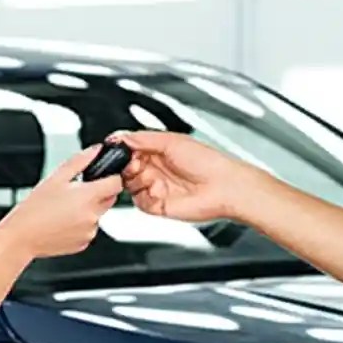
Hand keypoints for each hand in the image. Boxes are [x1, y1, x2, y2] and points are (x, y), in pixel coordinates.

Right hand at [0, 146, 122, 259]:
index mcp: (88, 197)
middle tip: (75, 193)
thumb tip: (96, 150)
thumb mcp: (56, 177)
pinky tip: (64, 221)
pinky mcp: (84, 242)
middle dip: (98, 193)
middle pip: (109, 198)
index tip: (102, 177)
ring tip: (65, 209)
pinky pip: (89, 228)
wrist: (21, 237)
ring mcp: (89, 231)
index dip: (111, 177)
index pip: (117, 183)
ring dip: (88, 209)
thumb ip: (80, 161)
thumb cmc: (34, 208)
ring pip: (99, 214)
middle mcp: (93, 215)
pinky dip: (81, 224)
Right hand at [109, 130, 255, 221]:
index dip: (122, 151)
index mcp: (158, 152)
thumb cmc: (208, 162)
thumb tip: (122, 137)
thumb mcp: (172, 141)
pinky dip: (144, 196)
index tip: (119, 150)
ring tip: (150, 177)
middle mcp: (156, 170)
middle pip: (126, 168)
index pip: (130, 150)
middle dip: (126, 166)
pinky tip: (156, 190)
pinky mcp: (158, 206)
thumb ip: (144, 138)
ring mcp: (157, 188)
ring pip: (130, 185)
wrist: (223, 188)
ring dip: (136, 180)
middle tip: (134, 164)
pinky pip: (139, 202)